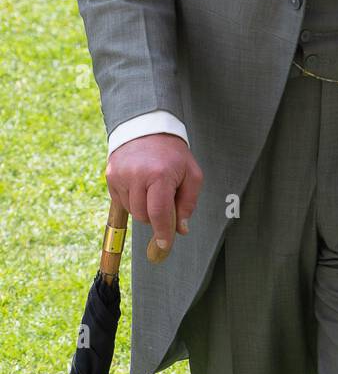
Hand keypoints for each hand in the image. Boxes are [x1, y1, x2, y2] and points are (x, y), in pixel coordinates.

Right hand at [105, 134, 203, 254]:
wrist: (148, 128)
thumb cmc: (173, 154)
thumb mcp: (191, 174)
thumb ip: (188, 203)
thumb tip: (180, 230)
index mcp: (160, 175)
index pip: (158, 213)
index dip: (162, 232)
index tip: (165, 245)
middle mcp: (137, 175)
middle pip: (144, 216)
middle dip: (156, 215)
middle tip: (164, 198)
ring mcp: (120, 175)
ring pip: (132, 211)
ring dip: (143, 207)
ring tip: (152, 187)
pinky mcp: (110, 176)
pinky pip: (121, 201)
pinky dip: (132, 199)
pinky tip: (140, 184)